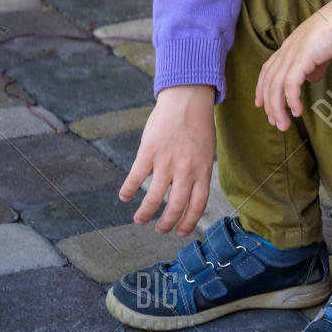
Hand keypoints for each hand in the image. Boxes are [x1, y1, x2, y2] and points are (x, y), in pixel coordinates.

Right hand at [119, 85, 216, 235]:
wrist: (187, 100)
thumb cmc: (198, 126)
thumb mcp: (205, 152)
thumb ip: (197, 173)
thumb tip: (186, 194)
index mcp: (202, 171)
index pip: (197, 205)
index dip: (188, 222)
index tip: (180, 232)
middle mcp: (186, 170)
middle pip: (176, 206)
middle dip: (166, 223)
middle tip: (159, 229)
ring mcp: (167, 162)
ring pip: (154, 197)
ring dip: (145, 212)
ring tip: (140, 219)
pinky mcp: (149, 152)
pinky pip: (136, 177)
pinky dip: (128, 190)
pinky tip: (125, 197)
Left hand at [254, 0, 331, 130]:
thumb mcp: (321, 52)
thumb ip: (314, 66)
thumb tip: (311, 79)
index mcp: (288, 48)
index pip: (267, 71)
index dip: (262, 89)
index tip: (262, 105)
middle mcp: (285, 51)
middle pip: (269, 82)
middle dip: (270, 105)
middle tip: (275, 123)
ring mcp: (292, 54)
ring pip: (276, 86)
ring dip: (278, 108)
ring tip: (284, 124)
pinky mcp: (302, 58)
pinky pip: (291, 84)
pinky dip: (291, 100)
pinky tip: (297, 111)